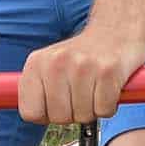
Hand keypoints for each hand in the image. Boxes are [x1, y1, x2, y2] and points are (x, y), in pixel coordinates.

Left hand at [19, 28, 144, 124]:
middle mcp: (57, 63)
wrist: (117, 27)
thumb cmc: (83, 53)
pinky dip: (109, 105)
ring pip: (83, 116)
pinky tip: (109, 88)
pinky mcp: (109, 71)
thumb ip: (36, 88)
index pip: (30, 113)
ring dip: (93, 109)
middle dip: (73, 113)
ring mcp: (83, 66)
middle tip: (82, 94)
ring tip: (96, 88)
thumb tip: (28, 116)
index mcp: (36, 63)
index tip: (58, 103)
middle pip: (58, 118)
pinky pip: (104, 110)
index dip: (47, 114)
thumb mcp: (49, 63)